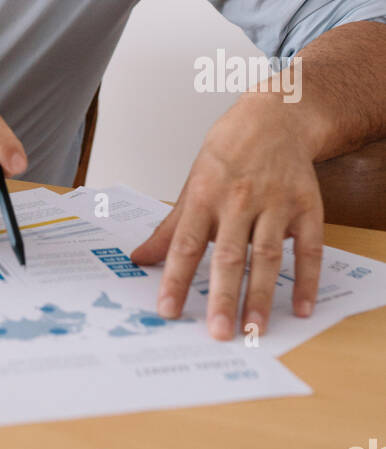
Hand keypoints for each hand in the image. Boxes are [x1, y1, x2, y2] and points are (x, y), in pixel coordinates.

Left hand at [129, 98, 323, 339]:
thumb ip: (171, 227)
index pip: (186, 243)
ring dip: (261, 295)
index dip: (175, 277)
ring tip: (254, 330)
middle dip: (223, 296)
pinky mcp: (306, 207)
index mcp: (205, 194)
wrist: (276, 116)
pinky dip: (306, 279)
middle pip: (229, 254)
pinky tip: (301, 307)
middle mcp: (239, 199)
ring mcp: (275, 202)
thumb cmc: (229, 151)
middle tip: (218, 332)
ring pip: (267, 255)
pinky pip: (309, 249)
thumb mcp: (194, 181)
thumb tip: (139, 258)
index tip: (167, 309)